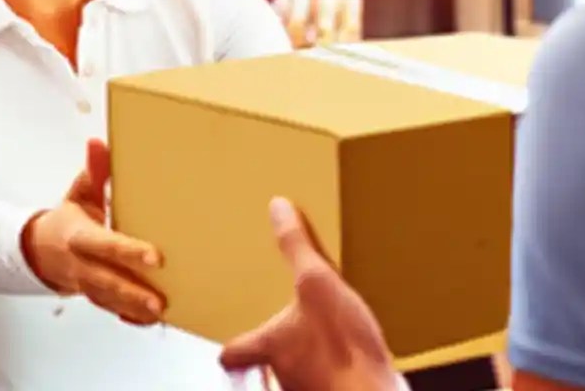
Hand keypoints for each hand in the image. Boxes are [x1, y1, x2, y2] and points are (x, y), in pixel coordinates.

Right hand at [22, 140, 166, 324]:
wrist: (36, 250)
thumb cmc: (66, 220)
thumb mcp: (79, 194)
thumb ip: (93, 171)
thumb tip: (99, 143)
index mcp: (78, 236)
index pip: (104, 245)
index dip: (127, 251)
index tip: (154, 256)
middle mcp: (80, 264)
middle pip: (107, 280)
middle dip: (132, 291)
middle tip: (159, 299)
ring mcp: (84, 284)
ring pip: (109, 300)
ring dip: (133, 308)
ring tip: (160, 312)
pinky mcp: (92, 296)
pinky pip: (110, 310)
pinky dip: (128, 318)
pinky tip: (149, 322)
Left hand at [220, 198, 407, 390]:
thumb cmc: (342, 352)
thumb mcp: (317, 284)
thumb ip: (295, 247)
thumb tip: (278, 211)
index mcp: (270, 345)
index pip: (233, 353)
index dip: (233, 346)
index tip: (231, 339)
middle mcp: (283, 373)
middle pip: (265, 363)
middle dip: (278, 345)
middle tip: (288, 327)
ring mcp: (310, 386)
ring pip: (297, 371)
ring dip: (308, 356)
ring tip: (325, 336)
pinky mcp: (339, 389)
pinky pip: (330, 377)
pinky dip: (336, 366)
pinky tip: (353, 355)